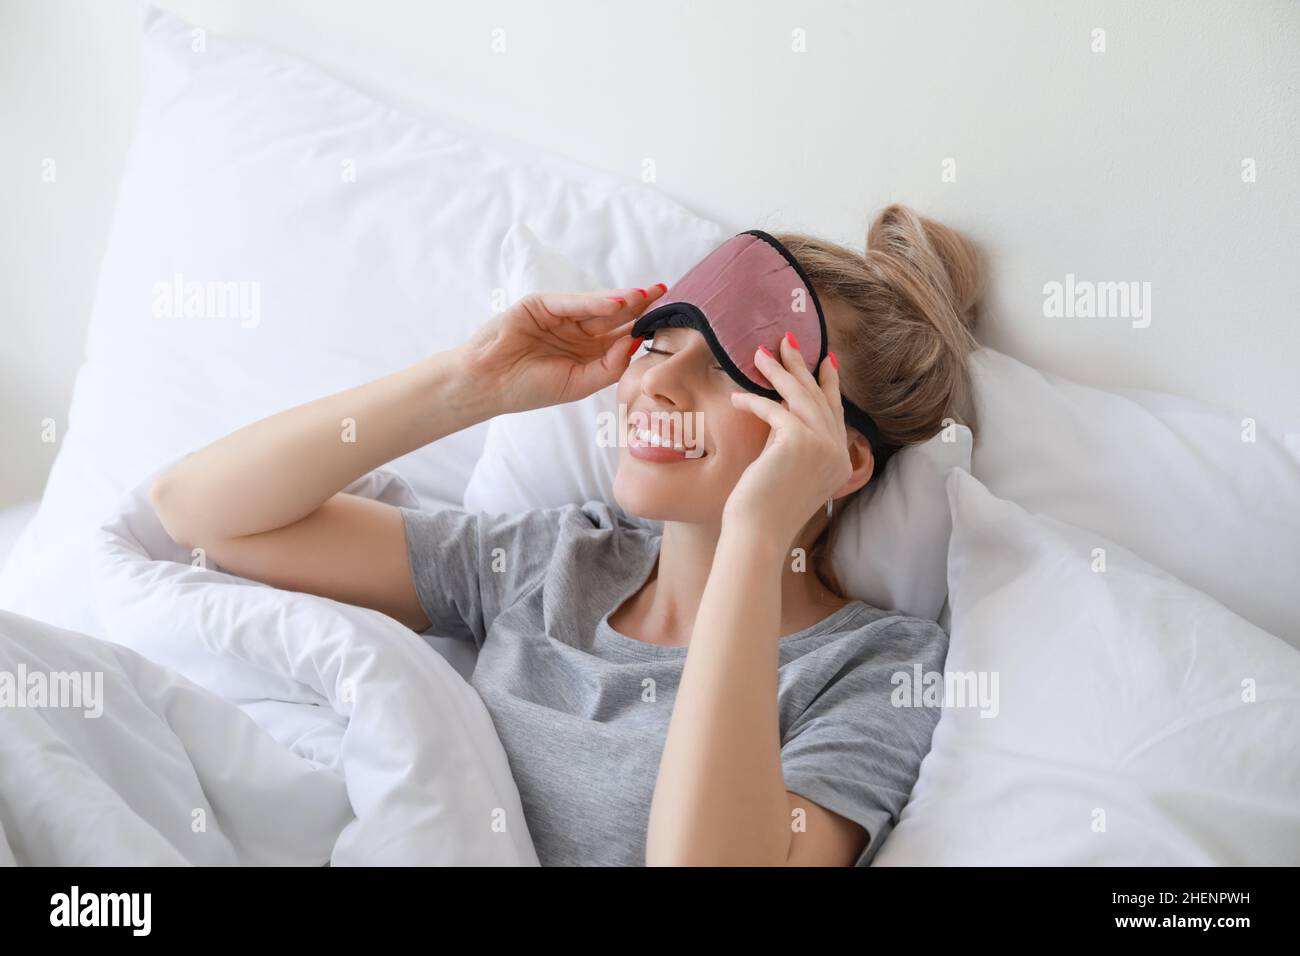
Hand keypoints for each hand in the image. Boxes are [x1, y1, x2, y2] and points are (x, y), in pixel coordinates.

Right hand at [458, 285, 665, 414]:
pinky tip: (617, 302)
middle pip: (615, 315)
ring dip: (622, 300)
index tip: (670, 320)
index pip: (622, 336)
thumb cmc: (530, 388)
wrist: (488, 385)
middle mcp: (577, 331)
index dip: (644, 327)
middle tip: (664, 293)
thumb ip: (609, 366)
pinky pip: (573, 303)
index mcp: (588, 352)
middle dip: (639, 304)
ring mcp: (560, 316)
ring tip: (646, 294)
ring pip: (597, 306)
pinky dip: (594, 302)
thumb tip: (636, 343)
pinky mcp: (541, 304)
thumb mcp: (579, 383)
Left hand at [723, 334, 852, 548]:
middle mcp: (837, 451)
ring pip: (800, 396)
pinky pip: (775, 410)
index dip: (829, 384)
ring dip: (779, 371)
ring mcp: (823, 445)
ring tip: (760, 352)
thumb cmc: (764, 510)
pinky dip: (754, 402)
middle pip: (819, 397)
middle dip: (802, 366)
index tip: (825, 360)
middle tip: (788, 340)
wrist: (759, 533)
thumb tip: (780, 413)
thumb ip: (794, 445)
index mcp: (839, 460)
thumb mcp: (789, 472)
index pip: (836, 412)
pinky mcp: (800, 440)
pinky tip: (737, 398)